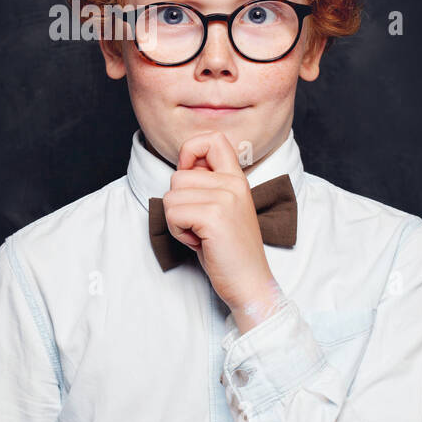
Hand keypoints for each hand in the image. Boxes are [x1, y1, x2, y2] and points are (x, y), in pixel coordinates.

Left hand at [161, 131, 282, 327]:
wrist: (250, 282)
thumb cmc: (231, 251)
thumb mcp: (224, 209)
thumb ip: (208, 185)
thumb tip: (182, 168)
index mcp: (238, 179)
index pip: (212, 139)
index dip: (190, 151)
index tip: (191, 177)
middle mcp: (234, 184)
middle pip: (178, 176)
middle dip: (178, 204)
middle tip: (200, 225)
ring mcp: (225, 198)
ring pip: (171, 195)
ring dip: (177, 221)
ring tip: (201, 235)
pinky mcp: (214, 216)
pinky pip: (173, 213)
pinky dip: (178, 232)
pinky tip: (199, 243)